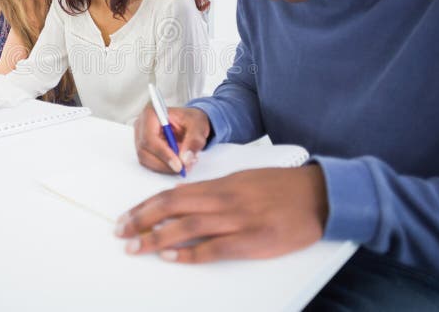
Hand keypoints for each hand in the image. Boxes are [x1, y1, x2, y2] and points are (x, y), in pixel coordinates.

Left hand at [115, 165, 328, 262]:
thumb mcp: (243, 181)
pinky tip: (171, 256)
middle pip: (173, 208)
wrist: (319, 195)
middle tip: (120, 232)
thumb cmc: (280, 188)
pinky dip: (191, 253)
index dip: (145, 206)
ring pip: (188, 226)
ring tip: (136, 247)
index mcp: (220, 184)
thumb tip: (185, 202)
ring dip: (157, 237)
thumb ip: (215, 192)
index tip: (126, 216)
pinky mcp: (253, 240)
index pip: (172, 194)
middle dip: (142, 220)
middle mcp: (224, 199)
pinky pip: (215, 248)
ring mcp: (238, 220)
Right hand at [134, 105, 211, 174]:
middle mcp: (141, 125)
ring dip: (165, 167)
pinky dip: (164, 166)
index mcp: (151, 113)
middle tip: (184, 168)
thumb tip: (185, 158)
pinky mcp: (143, 148)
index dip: (163, 154)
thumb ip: (194, 141)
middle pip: (144, 151)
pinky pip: (149, 162)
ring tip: (184, 163)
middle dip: (165, 164)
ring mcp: (140, 137)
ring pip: (146, 160)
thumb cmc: (191, 120)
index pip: (149, 138)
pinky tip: (177, 163)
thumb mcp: (198, 126)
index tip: (178, 165)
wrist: (189, 122)